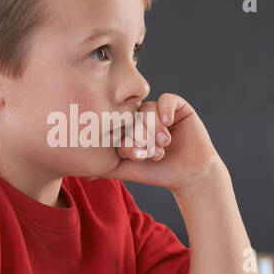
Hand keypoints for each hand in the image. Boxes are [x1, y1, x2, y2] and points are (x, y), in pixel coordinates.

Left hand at [105, 92, 221, 190]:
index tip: (136, 156)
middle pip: (131, 116)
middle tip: (151, 152)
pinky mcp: (178, 107)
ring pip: (148, 109)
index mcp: (128, 127)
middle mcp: (142, 116)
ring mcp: (159, 110)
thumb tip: (84, 174)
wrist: (188, 175)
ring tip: (163, 144)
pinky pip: (167, 99)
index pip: (118, 125)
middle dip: (141, 136)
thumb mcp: (128, 170)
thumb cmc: (157, 173)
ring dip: (154, 128)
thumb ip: (106, 168)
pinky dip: (165, 109)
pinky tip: (168, 123)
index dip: (126, 140)